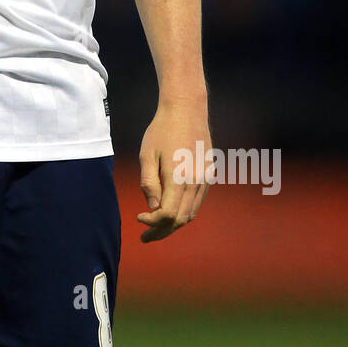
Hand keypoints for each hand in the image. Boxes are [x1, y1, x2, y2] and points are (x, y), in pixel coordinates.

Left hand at [136, 97, 212, 242]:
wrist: (187, 109)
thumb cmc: (162, 130)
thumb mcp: (147, 154)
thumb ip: (149, 183)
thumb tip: (152, 207)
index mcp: (178, 178)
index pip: (167, 215)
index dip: (152, 223)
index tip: (138, 218)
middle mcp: (196, 182)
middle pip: (180, 219)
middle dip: (162, 231)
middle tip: (145, 237)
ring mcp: (205, 179)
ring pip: (191, 213)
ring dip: (174, 225)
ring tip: (156, 229)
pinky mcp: (209, 175)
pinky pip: (197, 202)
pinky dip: (184, 212)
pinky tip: (171, 211)